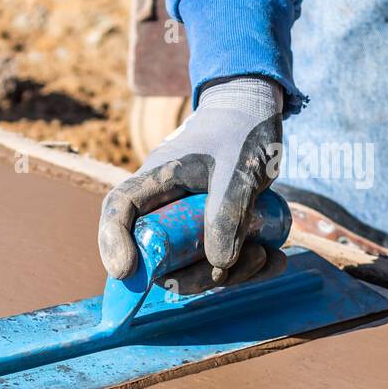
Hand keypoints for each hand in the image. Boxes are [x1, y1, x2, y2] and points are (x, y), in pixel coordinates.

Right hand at [100, 76, 284, 291]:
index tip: (126, 271)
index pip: (119, 210)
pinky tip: (275, 261)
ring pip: (187, 266)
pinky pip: (218, 263)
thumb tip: (218, 264)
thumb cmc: (241, 130)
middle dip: (189, 275)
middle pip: (155, 255)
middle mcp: (163, 206)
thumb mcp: (239, 169)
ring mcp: (186, 223)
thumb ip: (227, 211)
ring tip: (265, 255)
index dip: (113, 241)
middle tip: (228, 271)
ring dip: (224, 275)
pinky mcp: (210, 232)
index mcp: (156, 180)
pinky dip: (245, 270)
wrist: (256, 113)